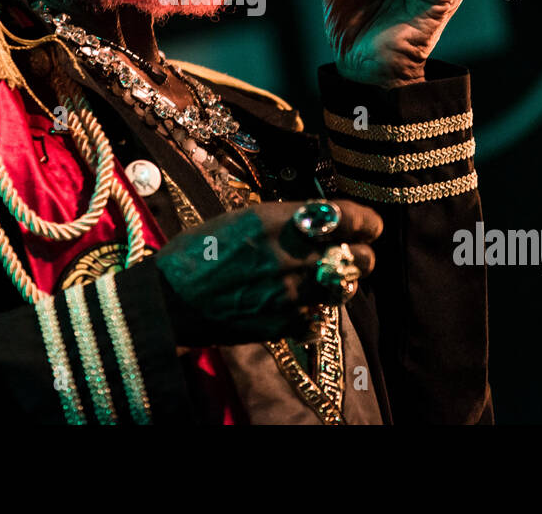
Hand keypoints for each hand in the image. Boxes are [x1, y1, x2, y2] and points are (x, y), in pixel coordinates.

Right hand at [153, 200, 382, 345]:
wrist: (171, 301)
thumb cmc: (197, 253)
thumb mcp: (240, 220)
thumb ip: (283, 222)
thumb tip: (317, 224)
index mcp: (278, 221)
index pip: (345, 217)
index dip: (366, 221)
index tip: (371, 225)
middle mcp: (292, 256)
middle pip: (357, 257)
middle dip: (360, 255)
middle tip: (354, 254)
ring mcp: (291, 294)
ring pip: (344, 289)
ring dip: (341, 282)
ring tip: (328, 278)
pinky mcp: (285, 324)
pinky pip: (317, 317)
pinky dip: (314, 311)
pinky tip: (299, 304)